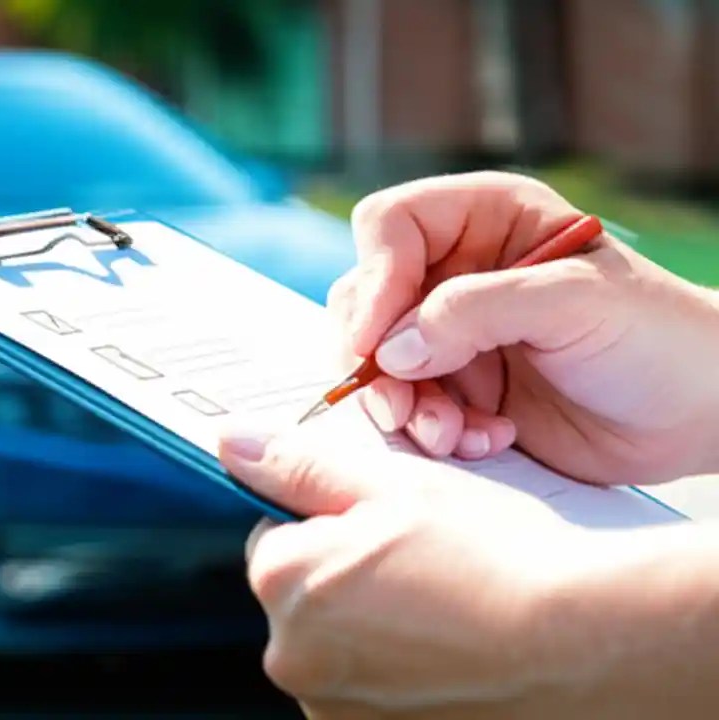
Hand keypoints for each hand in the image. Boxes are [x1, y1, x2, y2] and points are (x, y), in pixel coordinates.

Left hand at [219, 426, 713, 718]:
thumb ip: (300, 464)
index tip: (383, 529)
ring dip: (377, 632)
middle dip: (349, 581)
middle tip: (426, 569)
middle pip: (305, 601)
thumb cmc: (498, 562)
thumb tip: (233, 444)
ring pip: (340, 651)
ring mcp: (334, 710)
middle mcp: (294, 658)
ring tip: (447, 614)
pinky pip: (371, 694)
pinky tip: (452, 655)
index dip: (332, 525)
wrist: (584, 644)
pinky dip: (402, 677)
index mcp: (284, 583)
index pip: (275, 541)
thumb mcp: (393, 484)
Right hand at [331, 171, 718, 484]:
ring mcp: (454, 334)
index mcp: (486, 219)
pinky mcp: (460, 390)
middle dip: (378, 359)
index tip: (375, 340)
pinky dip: (434, 433)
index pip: (391, 226)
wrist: (698, 414)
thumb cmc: (656, 336)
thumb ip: (475, 312)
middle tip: (402, 405)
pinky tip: (485, 440)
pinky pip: (410, 408)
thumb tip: (391, 350)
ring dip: (405, 406)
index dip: (375, 278)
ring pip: (378, 362)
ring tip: (452, 436)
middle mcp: (459, 271)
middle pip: (366, 299)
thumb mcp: (573, 302)